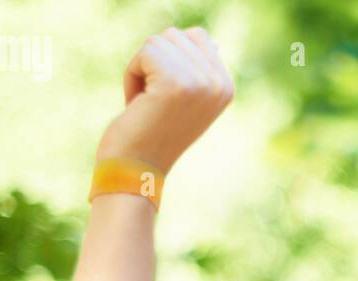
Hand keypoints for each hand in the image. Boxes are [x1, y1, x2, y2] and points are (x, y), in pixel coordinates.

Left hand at [95, 27, 233, 174]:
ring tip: (149, 104)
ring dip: (142, 70)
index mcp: (226, 87)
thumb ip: (198, 68)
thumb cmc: (154, 133)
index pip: (197, 36)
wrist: (140, 169)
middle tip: (157, 100)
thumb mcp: (186, 98)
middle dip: (155, 62)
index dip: (171, 59)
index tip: (170, 95)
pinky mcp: (175, 82)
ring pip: (157, 42)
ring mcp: (200, 83)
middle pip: (175, 35)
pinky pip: (143, 54)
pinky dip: (132, 76)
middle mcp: (219, 84)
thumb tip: (209, 41)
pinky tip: (140, 104)